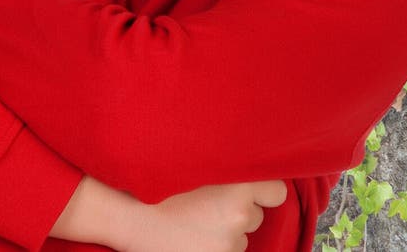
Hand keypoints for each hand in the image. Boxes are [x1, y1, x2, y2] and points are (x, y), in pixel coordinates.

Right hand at [125, 180, 287, 251]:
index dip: (263, 191)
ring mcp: (229, 242)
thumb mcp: (200, 163)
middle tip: (207, 202)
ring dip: (225, 231)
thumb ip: (229, 165)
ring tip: (194, 219)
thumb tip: (252, 171)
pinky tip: (191, 237)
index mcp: (239, 184)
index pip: (277, 192)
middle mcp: (239, 214)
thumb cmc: (162, 183)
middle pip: (254, 216)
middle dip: (238, 211)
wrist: (130, 214)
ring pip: (240, 237)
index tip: (249, 190)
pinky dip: (214, 247)